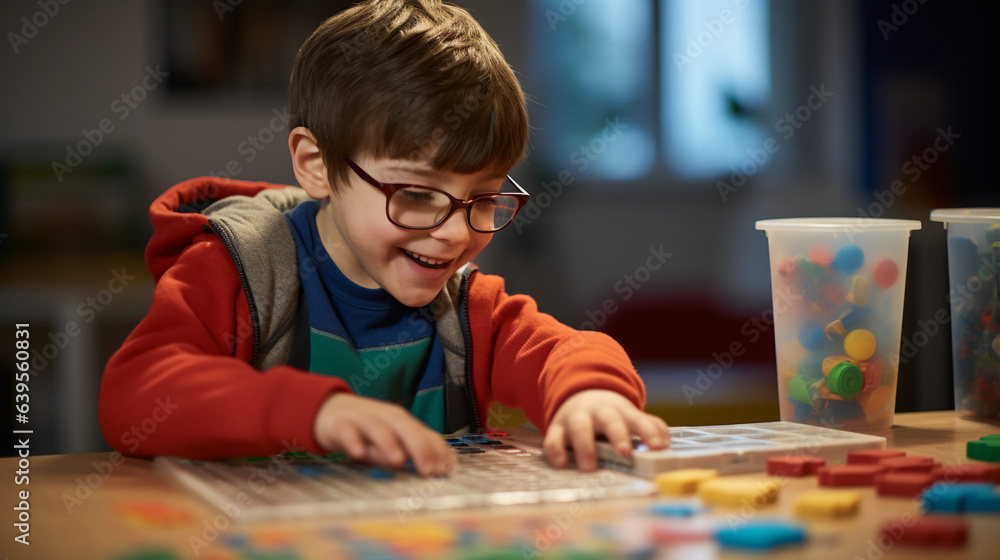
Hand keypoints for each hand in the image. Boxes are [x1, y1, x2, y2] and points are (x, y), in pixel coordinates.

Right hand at [313, 392, 454, 475]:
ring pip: (379, 430)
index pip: (426, 435)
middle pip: (406, 429)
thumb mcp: (392, 440)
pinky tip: (358, 454)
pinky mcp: (341, 425)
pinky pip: (348, 432)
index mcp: (404, 423)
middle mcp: (387, 419)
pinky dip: (353, 441)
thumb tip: (441, 468)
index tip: (446, 471)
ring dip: (389, 444)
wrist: (331, 411)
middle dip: (420, 449)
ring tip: (398, 461)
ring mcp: (364, 420)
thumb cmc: (368, 431)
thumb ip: (412, 452)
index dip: (438, 452)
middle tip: (428, 470)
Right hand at [543, 389, 669, 471]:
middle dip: (617, 435)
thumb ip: (649, 428)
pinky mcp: (557, 428)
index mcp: (621, 411)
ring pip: (579, 427)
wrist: (580, 395)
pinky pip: (553, 438)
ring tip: (589, 467)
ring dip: (585, 446)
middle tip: (624, 453)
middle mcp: (599, 412)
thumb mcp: (630, 417)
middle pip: (609, 420)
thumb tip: (665, 444)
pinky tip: (560, 463)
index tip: (657, 447)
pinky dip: (555, 450)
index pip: (639, 420)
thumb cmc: (610, 416)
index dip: (648, 433)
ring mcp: (576, 418)